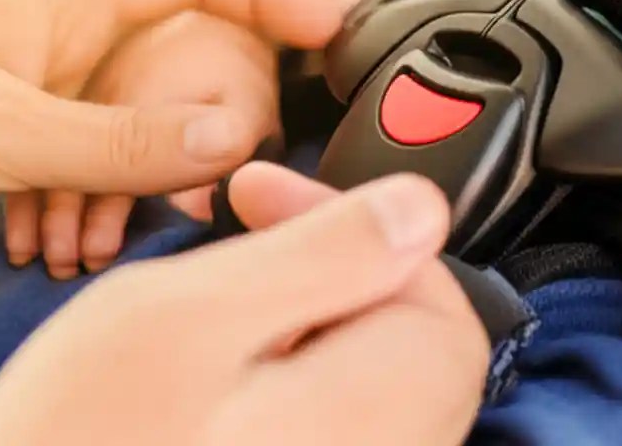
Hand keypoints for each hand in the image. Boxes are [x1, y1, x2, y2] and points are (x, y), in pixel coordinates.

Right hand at [0, 171, 488, 445]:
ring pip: (362, 385)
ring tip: (211, 313)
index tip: (265, 198)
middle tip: (237, 244)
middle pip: (402, 343)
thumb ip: (323, 255)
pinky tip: (211, 379)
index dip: (355, 227)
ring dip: (300, 326)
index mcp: (376, 412)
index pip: (433, 296)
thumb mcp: (189, 317)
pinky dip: (279, 384)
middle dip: (327, 273)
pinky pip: (324, 426)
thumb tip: (420, 209)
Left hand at [3, 0, 385, 277]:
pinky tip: (59, 252)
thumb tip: (232, 142)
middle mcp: (54, 33)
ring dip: (133, 184)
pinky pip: (77, 165)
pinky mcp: (5, 140)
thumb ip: (118, 140)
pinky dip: (82, 208)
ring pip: (129, 123)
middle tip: (243, 177)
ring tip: (106, 243)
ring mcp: (29, 87)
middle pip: (174, 52)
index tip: (328, 31)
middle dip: (206, 119)